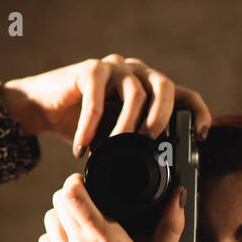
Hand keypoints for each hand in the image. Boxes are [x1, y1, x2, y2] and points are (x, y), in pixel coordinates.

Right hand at [0, 54, 211, 156]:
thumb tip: (157, 173)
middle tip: (150, 141)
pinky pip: (97, 97)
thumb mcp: (114, 135)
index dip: (198, 113)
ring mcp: (115, 68)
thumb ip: (134, 142)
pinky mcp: (90, 69)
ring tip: (113, 148)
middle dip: (163, 116)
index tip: (200, 136)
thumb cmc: (81, 124)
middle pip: (164, 87)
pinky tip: (81, 147)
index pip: (185, 95)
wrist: (40, 107)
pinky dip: (90, 125)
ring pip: (135, 92)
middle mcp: (137, 73)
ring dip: (126, 125)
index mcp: (150, 89)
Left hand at [40, 173, 185, 241]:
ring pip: (50, 222)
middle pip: (58, 204)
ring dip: (63, 220)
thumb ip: (169, 226)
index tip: (85, 184)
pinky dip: (56, 241)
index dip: (75, 183)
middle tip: (87, 207)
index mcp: (106, 241)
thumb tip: (176, 197)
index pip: (71, 194)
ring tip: (82, 230)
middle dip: (72, 200)